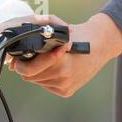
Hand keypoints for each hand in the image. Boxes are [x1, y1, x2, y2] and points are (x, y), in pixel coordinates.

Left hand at [6, 12, 121, 98]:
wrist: (101, 46)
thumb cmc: (79, 36)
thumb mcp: (59, 30)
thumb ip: (40, 35)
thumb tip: (21, 41)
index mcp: (59, 61)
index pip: (27, 68)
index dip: (20, 61)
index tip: (20, 55)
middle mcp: (62, 76)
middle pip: (29, 76)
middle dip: (27, 66)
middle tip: (28, 56)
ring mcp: (64, 85)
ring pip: (37, 81)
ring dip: (36, 72)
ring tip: (43, 60)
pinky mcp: (66, 91)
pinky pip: (46, 85)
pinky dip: (45, 77)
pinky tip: (52, 67)